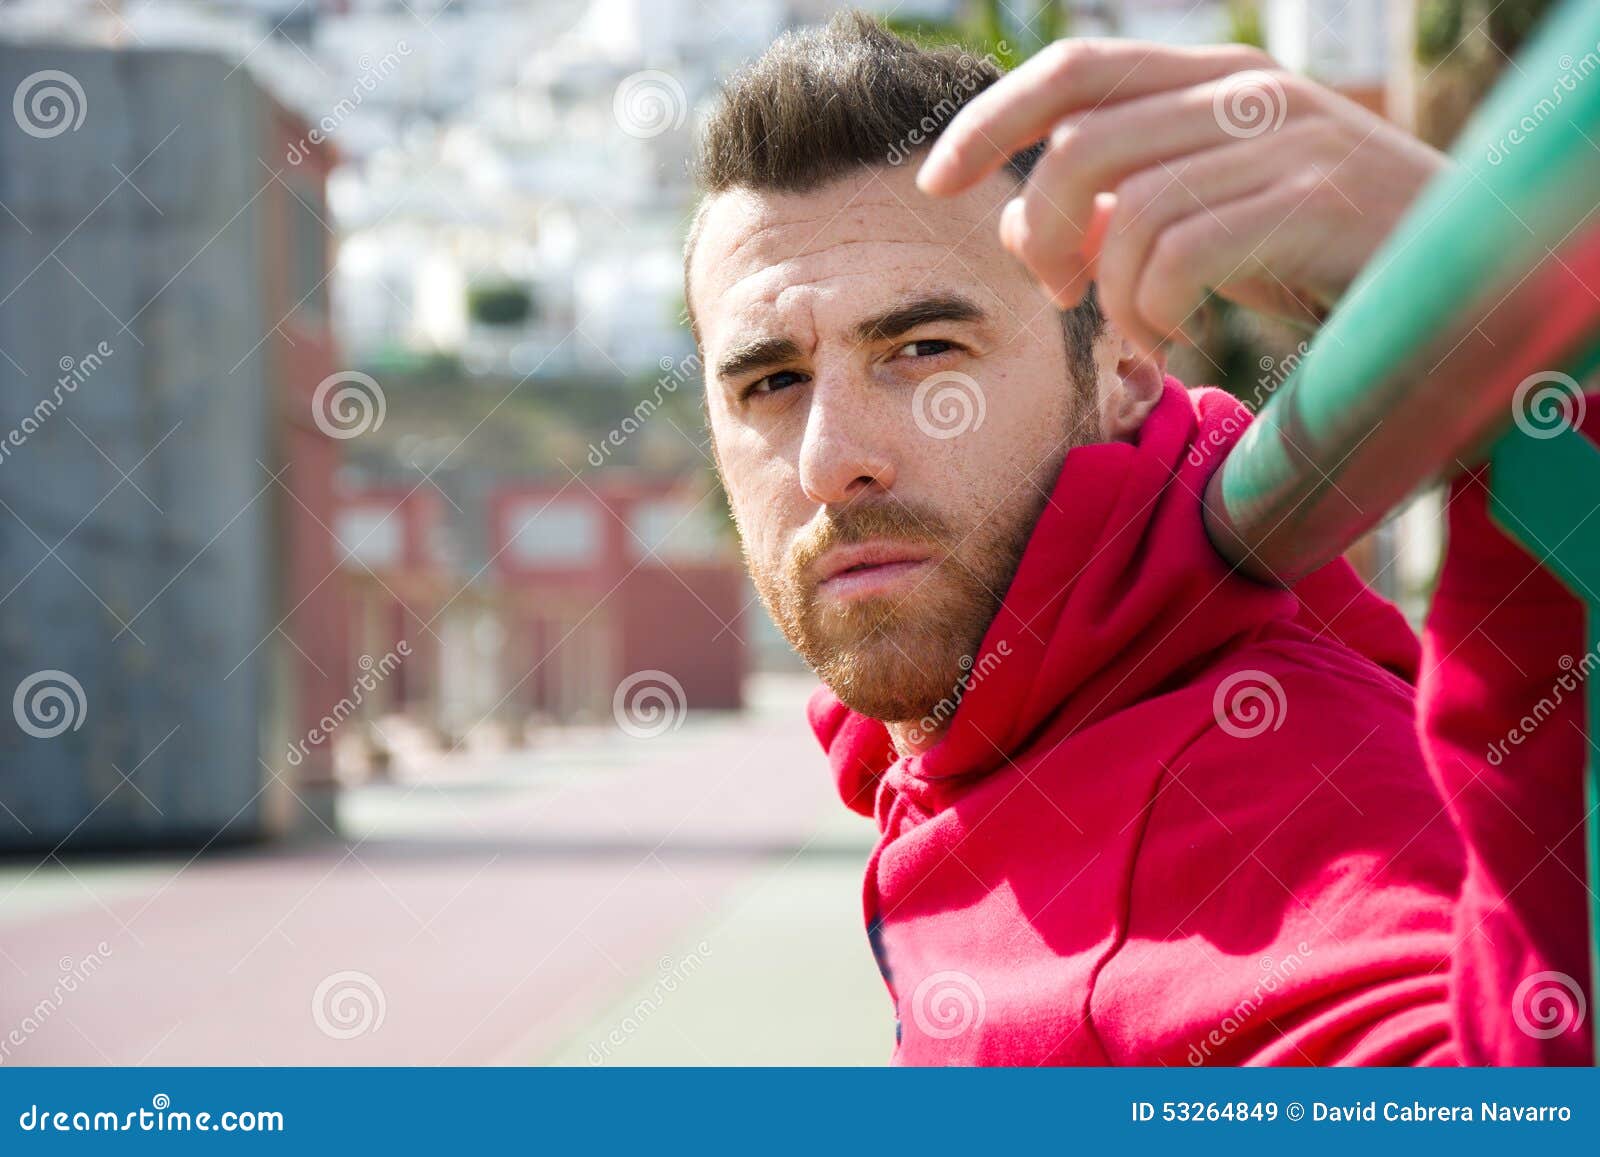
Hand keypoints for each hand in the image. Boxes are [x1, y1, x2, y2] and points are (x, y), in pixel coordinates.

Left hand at [917, 39, 1450, 355]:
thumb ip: (1135, 199)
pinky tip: (1178, 334)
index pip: (1076, 70)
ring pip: (1125, 209)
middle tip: (1059, 291)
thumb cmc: (1325, 254)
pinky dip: (1155, 309)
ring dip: (1109, 290)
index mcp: (1217, 82)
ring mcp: (1286, 143)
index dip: (993, 121)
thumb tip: (1030, 218)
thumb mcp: (1220, 214)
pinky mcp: (1313, 203)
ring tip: (1141, 326)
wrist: (1467, 280)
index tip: (940, 180)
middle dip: (1039, 231)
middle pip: (1079, 143)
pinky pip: (1179, 255)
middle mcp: (1247, 95)